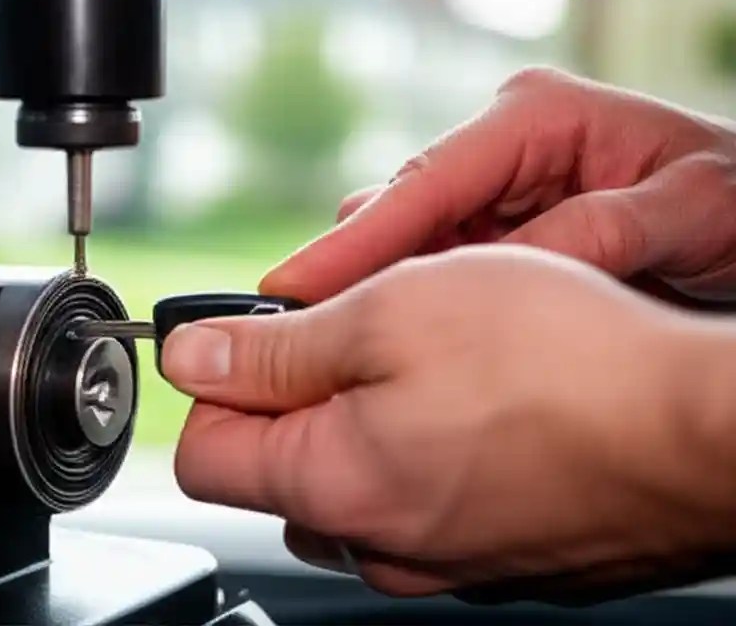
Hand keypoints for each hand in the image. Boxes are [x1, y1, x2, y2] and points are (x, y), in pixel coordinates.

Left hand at [163, 245, 735, 603]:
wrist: (705, 434)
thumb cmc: (566, 363)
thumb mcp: (391, 310)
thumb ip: (272, 346)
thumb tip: (190, 357)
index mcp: (330, 485)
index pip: (203, 456)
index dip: (218, 385)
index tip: (256, 338)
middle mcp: (379, 545)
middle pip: (278, 474)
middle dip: (296, 402)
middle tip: (364, 338)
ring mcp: (444, 564)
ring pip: (356, 490)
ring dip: (371, 425)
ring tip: (440, 367)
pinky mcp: (500, 560)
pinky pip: (428, 508)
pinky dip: (432, 457)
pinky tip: (488, 409)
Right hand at [260, 67, 735, 306]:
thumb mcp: (684, 212)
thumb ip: (591, 236)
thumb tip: (497, 274)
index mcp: (539, 118)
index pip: (425, 182)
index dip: (355, 241)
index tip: (293, 285)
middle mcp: (507, 146)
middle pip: (402, 211)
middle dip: (353, 270)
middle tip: (300, 330)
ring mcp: (499, 188)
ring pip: (410, 240)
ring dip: (379, 289)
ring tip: (334, 343)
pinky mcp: (499, 228)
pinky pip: (437, 264)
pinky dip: (414, 300)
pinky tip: (390, 335)